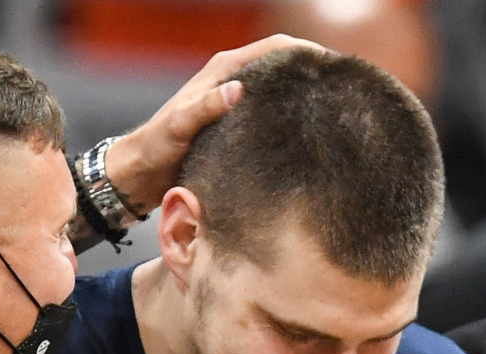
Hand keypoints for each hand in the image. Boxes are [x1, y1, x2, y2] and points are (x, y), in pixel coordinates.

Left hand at [102, 34, 328, 213]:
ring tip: (335, 112)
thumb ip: (204, 108)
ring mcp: (236, 102)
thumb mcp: (178, 128)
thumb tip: (238, 90)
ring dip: (304, 94)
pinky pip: (272, 112)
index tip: (335, 67)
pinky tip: (307, 135)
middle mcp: (233, 80)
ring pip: (280, 89)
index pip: (276, 47)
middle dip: (314, 72)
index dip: (307, 51)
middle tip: (345, 91)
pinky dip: (291, 115)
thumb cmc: (155, 150)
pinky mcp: (237, 123)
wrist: (140, 174)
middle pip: (284, 65)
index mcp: (224, 71)